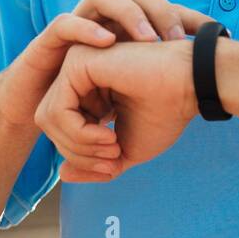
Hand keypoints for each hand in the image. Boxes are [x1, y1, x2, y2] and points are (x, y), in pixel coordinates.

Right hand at [0, 0, 211, 131]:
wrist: (38, 109)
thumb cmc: (90, 99)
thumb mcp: (132, 91)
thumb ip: (158, 82)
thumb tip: (203, 79)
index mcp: (124, 24)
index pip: (157, 2)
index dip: (181, 13)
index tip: (203, 35)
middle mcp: (102, 16)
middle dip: (159, 8)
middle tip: (177, 36)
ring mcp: (77, 21)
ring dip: (128, 14)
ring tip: (149, 38)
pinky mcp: (50, 38)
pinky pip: (66, 22)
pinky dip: (87, 27)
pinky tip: (107, 42)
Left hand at [36, 37, 203, 182]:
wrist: (190, 86)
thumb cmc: (165, 113)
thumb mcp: (126, 149)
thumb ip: (95, 163)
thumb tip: (63, 174)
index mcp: (88, 90)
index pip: (60, 129)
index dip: (81, 156)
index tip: (113, 164)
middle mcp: (77, 74)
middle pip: (48, 124)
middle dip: (76, 153)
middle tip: (110, 160)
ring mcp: (75, 64)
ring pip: (48, 118)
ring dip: (78, 145)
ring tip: (111, 147)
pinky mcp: (78, 62)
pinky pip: (58, 109)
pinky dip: (79, 132)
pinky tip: (108, 135)